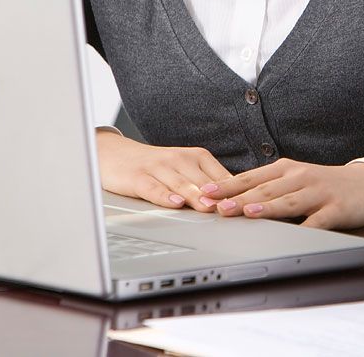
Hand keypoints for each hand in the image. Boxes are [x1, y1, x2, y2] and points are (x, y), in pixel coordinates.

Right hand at [95, 129, 230, 211]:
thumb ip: (206, 184)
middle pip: (204, 182)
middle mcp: (180, 159)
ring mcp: (159, 168)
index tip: (249, 206)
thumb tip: (236, 202)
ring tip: (209, 208)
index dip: (235, 192)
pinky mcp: (139, 177)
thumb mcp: (185, 170)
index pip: (221, 177)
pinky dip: (165, 196)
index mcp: (197, 157)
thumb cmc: (155, 167)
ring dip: (197, 196)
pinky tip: (175, 203)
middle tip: (234, 210)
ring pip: (182, 184)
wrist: (114, 154)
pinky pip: (154, 188)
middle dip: (220, 196)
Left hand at [197, 159, 363, 229]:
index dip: (227, 185)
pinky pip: (318, 221)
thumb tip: (230, 199)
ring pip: (288, 201)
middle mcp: (300, 177)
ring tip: (248, 213)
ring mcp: (319, 193)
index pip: (251, 177)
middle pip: (266, 189)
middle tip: (218, 207)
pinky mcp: (337, 208)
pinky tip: (292, 235)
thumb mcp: (294, 179)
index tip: (204, 193)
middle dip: (240, 198)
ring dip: (267, 208)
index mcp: (285, 169)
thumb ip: (268, 187)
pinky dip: (304, 228)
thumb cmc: (323, 184)